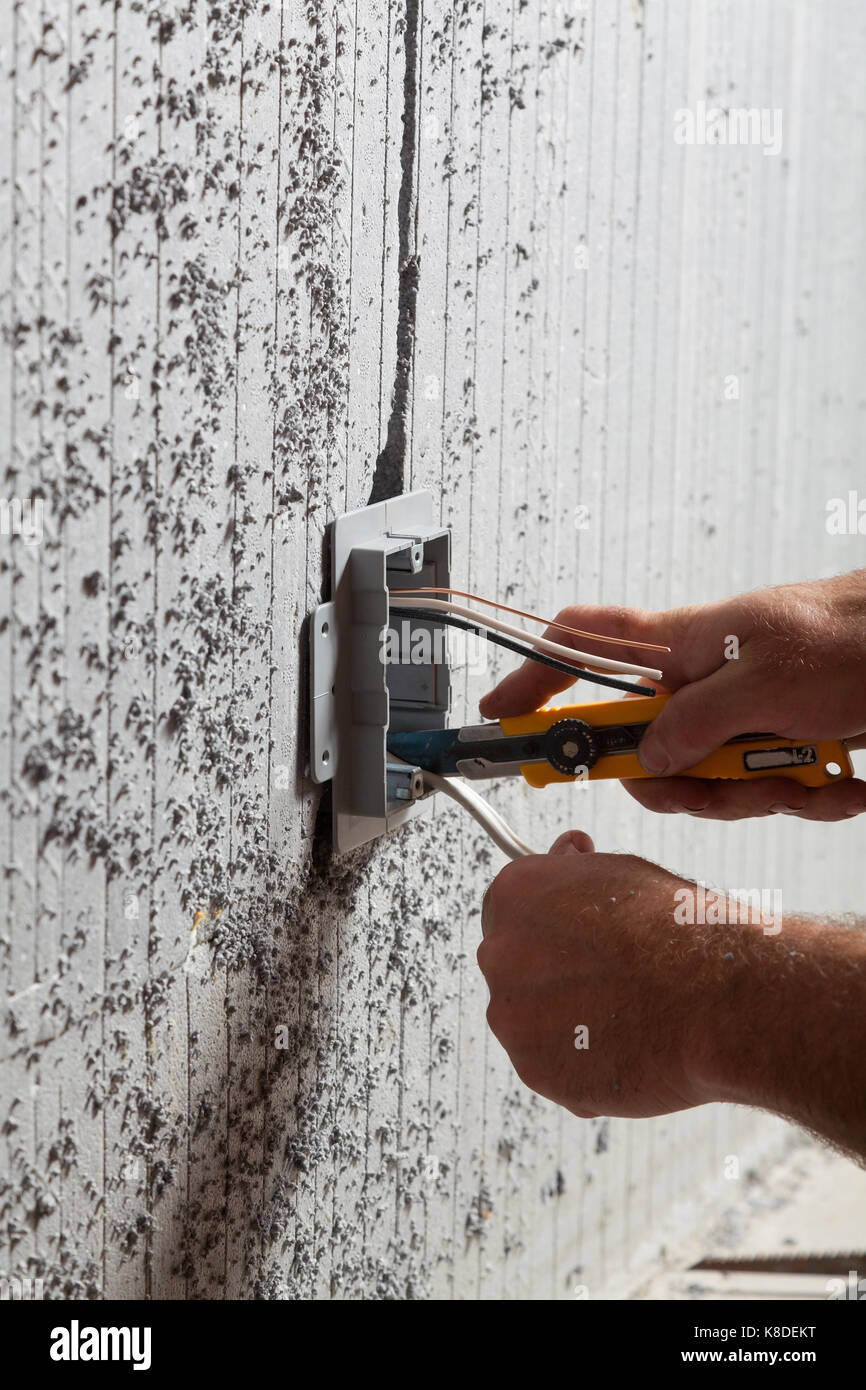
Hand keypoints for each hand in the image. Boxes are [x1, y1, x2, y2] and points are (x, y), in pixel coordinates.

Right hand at [479, 570, 865, 820]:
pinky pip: (768, 790)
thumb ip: (692, 727)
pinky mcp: (781, 742)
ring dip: (763, 794)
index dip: (534, 677)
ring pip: (711, 782)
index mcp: (681, 648)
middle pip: (648, 748)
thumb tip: (647, 762)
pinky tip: (845, 781)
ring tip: (810, 774)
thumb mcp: (760, 686)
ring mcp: (742, 715)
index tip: (503, 716)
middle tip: (710, 787)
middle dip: (685, 785)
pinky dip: (810, 794)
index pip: (582, 646)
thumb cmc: (849, 638)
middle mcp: (703, 682)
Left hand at [479, 832, 865, 1156]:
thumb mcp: (622, 871)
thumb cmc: (680, 931)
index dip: (548, 924)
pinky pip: (551, 1068)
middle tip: (613, 981)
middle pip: (515, 968)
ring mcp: (511, 1017)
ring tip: (629, 1018)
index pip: (509, 909)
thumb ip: (574, 871)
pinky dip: (582, 1066)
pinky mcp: (534, 1071)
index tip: (577, 936)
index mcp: (514, 894)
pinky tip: (628, 1051)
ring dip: (567, 1023)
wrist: (717, 999)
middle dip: (554, 976)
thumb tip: (564, 853)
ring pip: (531, 1022)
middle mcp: (498, 953)